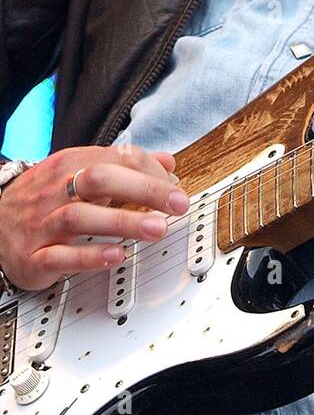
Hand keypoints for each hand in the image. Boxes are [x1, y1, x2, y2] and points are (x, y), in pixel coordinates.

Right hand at [0, 144, 188, 291]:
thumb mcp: (81, 174)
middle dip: (144, 190)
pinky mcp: (34, 256)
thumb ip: (125, 168)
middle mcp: (56, 191)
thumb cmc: (45, 200)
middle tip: (177, 203)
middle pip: (101, 180)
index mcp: (70, 165)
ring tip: (156, 229)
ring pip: (81, 217)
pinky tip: (115, 255)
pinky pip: (60, 255)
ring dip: (123, 222)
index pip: (116, 158)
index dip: (151, 171)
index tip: (176, 188)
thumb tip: (167, 163)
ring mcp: (43, 223)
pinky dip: (89, 256)